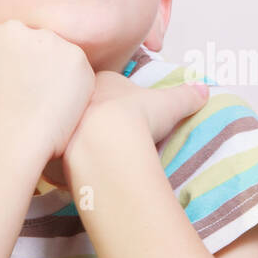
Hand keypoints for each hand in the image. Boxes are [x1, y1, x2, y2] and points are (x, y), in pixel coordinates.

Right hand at [0, 21, 94, 162]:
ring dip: (51, 71)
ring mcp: (48, 40)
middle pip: (25, 44)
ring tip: (45, 103)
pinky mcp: (75, 56)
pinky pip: (75, 65)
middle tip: (26, 99)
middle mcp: (14, 29)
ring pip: (52, 52)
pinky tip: (63, 104)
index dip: (3, 71)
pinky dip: (72, 82)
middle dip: (27, 66)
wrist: (12, 140)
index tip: (3, 93)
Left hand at [40, 70, 210, 189]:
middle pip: (82, 106)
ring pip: (67, 130)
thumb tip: (205, 91)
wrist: (107, 142)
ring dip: (78, 142)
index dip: (116, 99)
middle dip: (91, 119)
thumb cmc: (138, 116)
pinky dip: (67, 166)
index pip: (105, 85)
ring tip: (96, 159)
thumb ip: (186, 96)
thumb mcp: (170, 103)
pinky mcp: (52, 150)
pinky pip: (57, 157)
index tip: (126, 114)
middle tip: (108, 137)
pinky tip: (82, 176)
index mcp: (101, 81)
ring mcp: (61, 123)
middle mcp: (76, 98)